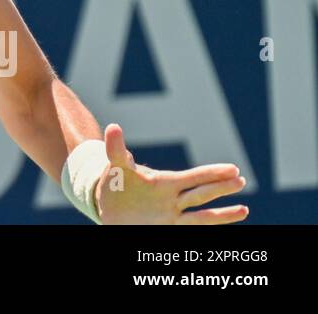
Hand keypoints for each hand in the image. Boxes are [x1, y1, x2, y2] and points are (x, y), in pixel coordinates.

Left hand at [93, 123, 248, 224]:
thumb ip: (117, 149)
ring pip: (202, 214)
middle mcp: (173, 198)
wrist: (109, 203)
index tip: (232, 169)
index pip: (193, 177)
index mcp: (165, 181)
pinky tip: (225, 221)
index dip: (212, 173)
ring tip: (244, 209)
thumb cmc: (117, 181)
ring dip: (222, 213)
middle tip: (241, 180)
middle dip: (221, 187)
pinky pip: (191, 227)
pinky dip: (209, 225)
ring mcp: (171, 214)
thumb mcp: (116, 165)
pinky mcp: (166, 227)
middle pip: (202, 193)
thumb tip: (113, 127)